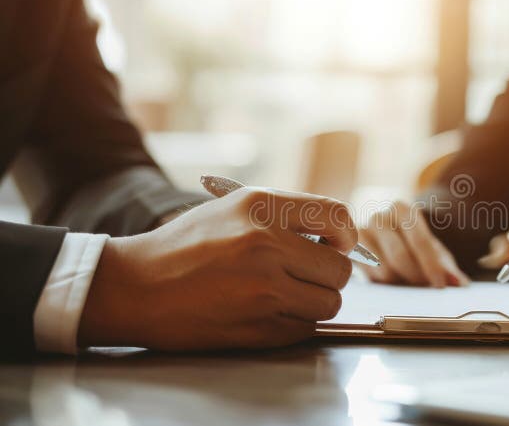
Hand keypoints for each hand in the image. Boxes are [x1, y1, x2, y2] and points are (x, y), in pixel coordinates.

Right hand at [78, 187, 356, 350]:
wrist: (135, 287)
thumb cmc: (185, 245)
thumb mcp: (234, 208)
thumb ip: (286, 216)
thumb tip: (338, 238)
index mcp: (261, 207)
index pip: (337, 216)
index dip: (345, 235)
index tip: (338, 244)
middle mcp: (266, 245)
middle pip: (340, 269)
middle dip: (328, 274)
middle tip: (307, 274)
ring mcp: (262, 290)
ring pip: (329, 303)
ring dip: (314, 301)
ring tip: (287, 294)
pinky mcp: (256, 327)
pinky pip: (305, 329)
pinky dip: (294, 323)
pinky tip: (267, 311)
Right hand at [358, 200, 468, 287]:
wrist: (392, 237)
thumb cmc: (415, 244)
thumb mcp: (435, 251)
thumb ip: (447, 266)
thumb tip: (458, 283)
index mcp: (402, 209)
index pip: (419, 239)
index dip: (431, 265)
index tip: (440, 285)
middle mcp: (379, 216)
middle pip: (399, 256)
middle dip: (415, 276)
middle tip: (426, 290)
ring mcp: (361, 232)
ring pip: (383, 269)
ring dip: (400, 282)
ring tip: (411, 285)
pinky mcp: (351, 251)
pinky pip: (369, 276)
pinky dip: (385, 284)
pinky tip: (393, 284)